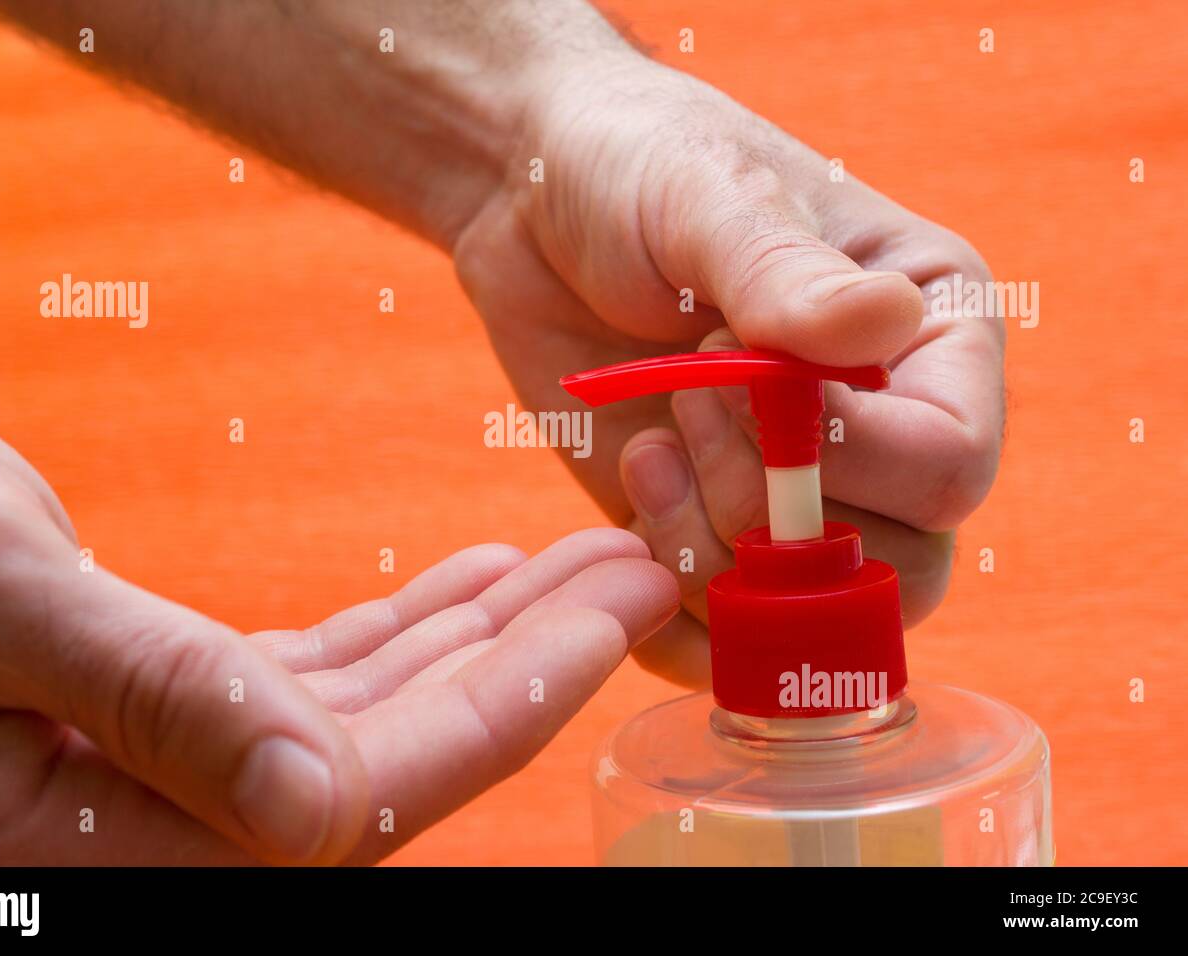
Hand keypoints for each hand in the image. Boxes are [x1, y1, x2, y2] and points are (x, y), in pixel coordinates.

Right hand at [0, 382, 677, 863]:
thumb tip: (314, 809)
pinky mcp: (149, 712)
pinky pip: (304, 682)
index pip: (346, 801)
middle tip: (638, 571)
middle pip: (380, 762)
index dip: (495, 711)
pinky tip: (473, 584)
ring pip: (357, 716)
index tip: (608, 619)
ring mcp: (145, 775)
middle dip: (520, 666)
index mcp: (82, 854)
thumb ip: (146, 698)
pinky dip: (397, 629)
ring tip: (579, 562)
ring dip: (474, 639)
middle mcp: (130, 837)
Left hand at [454, 55, 1002, 684]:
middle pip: (902, 572)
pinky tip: (633, 485)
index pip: (951, 464)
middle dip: (771, 513)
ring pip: (811, 618)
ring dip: (712, 549)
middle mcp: (888, 433)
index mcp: (931, 338)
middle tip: (689, 405)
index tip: (743, 377)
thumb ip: (784, 272)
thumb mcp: (706, 198)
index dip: (851, 456)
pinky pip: (726, 639)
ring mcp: (803, 499)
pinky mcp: (716, 537)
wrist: (534, 211)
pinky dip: (670, 596)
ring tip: (652, 442)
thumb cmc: (636, 172)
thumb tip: (884, 326)